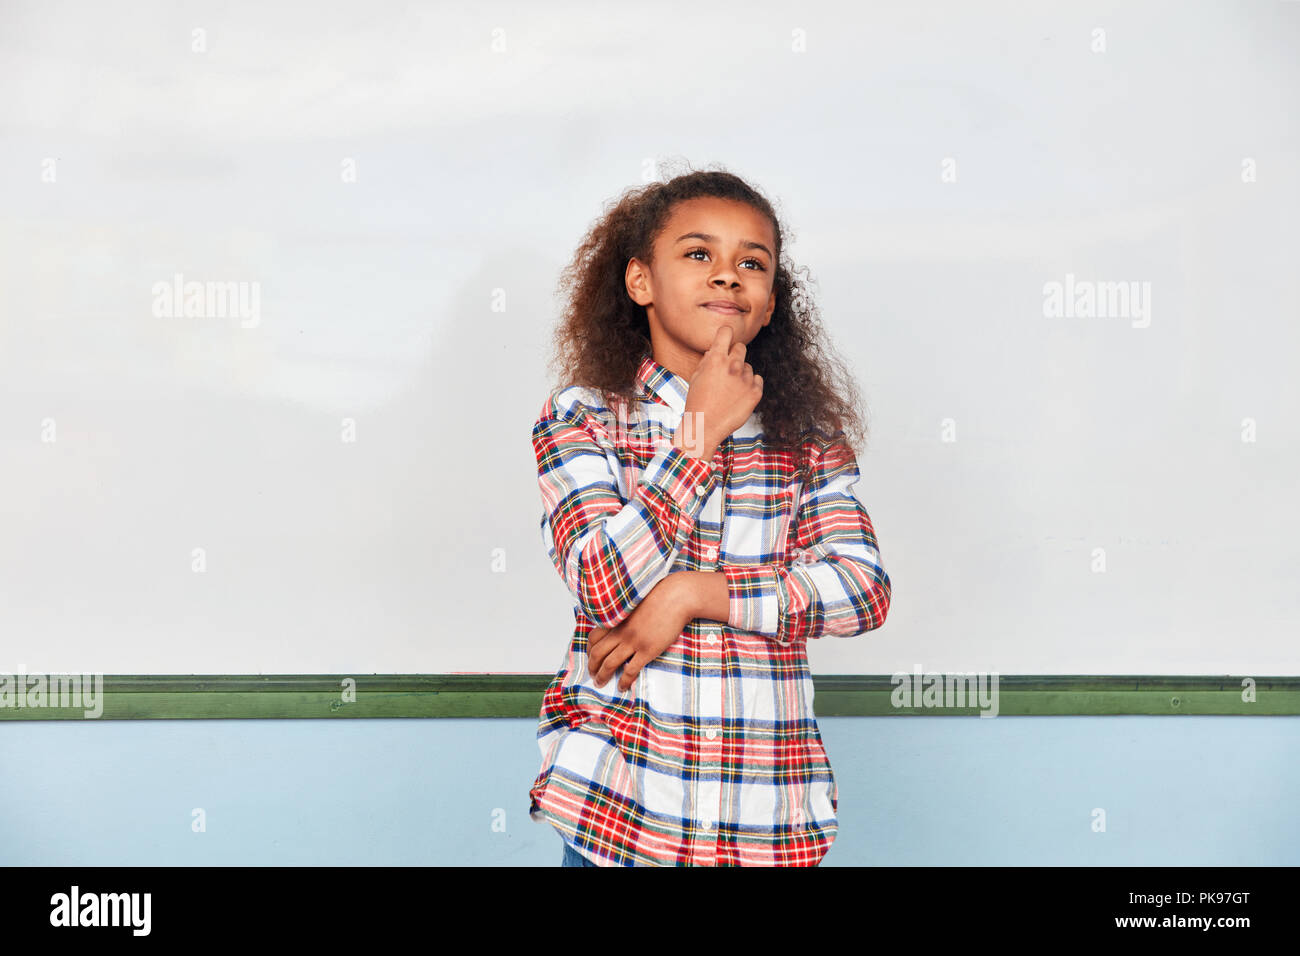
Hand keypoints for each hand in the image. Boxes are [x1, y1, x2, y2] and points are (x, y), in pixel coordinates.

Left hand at [586, 574, 693, 692]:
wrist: (676, 598)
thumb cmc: (659, 598)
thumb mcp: (634, 605)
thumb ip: (624, 617)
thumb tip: (621, 627)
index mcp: (616, 619)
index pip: (593, 637)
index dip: (589, 650)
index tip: (591, 658)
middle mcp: (620, 631)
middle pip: (597, 653)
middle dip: (592, 667)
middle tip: (593, 675)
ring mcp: (633, 641)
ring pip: (609, 663)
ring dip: (602, 676)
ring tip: (601, 683)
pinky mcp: (646, 650)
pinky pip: (630, 670)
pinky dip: (624, 681)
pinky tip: (622, 686)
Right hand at [681, 324, 763, 449]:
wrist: (705, 427)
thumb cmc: (697, 403)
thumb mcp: (696, 377)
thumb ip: (707, 361)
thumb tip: (714, 351)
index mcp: (715, 359)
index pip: (726, 332)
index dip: (725, 335)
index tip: (725, 339)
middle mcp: (732, 366)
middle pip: (740, 347)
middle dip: (734, 354)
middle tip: (727, 369)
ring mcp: (746, 379)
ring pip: (748, 366)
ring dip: (741, 373)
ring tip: (730, 389)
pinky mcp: (756, 392)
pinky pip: (757, 380)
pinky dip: (750, 385)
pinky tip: (739, 395)